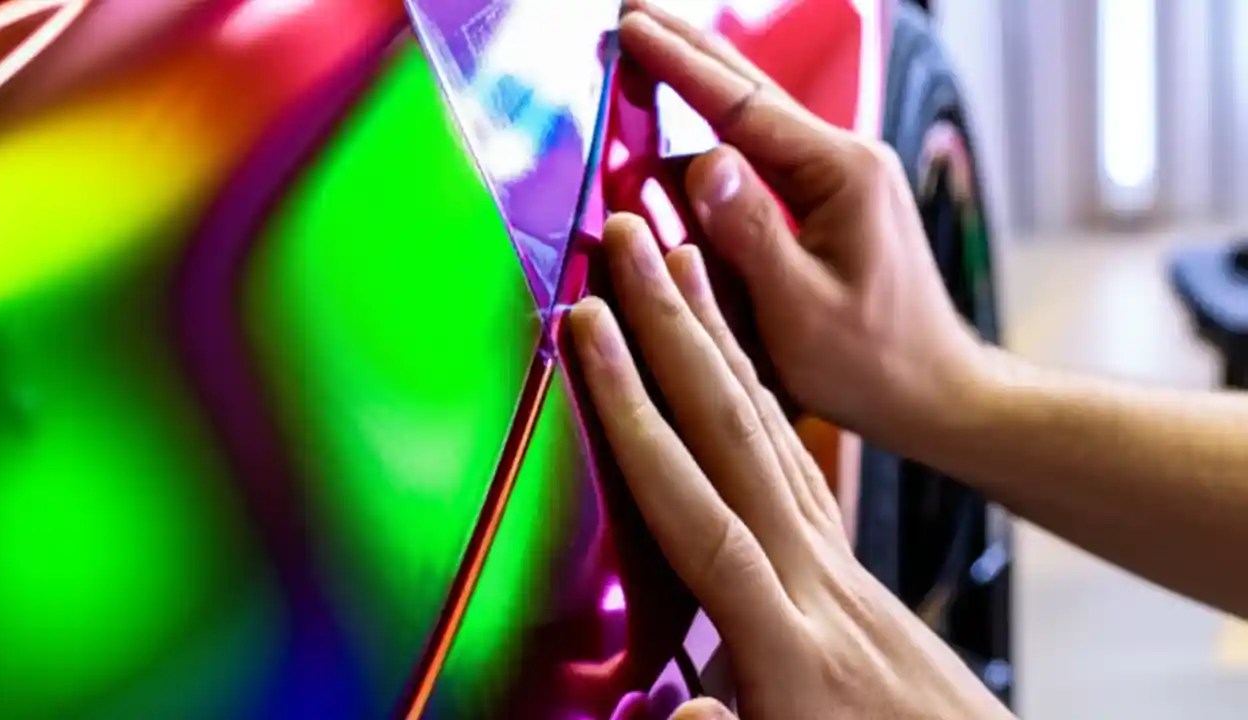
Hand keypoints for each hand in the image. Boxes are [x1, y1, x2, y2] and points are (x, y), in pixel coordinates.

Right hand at [569, 215, 1010, 718]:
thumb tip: (684, 709)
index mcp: (784, 638)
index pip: (693, 506)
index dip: (634, 418)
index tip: (590, 336)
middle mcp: (813, 577)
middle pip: (732, 431)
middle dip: (672, 326)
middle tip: (630, 239)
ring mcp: (832, 558)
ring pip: (766, 425)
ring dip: (715, 335)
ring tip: (676, 257)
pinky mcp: (841, 554)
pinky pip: (791, 450)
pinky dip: (753, 387)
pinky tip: (729, 353)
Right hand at [618, 4, 991, 453]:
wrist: (936, 394)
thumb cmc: (873, 363)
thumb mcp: (801, 309)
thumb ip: (750, 231)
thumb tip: (698, 159)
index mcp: (842, 174)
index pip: (744, 104)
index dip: (679, 64)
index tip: (630, 26)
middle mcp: (847, 161)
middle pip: (752, 91)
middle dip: (688, 50)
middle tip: (633, 13)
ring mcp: (844, 179)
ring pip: (757, 121)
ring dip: (702, 89)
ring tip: (650, 58)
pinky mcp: (835, 202)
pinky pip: (766, 157)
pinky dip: (721, 135)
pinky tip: (692, 134)